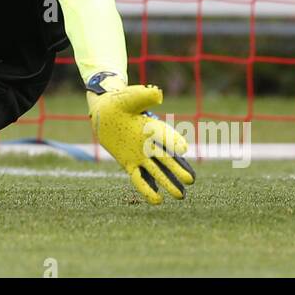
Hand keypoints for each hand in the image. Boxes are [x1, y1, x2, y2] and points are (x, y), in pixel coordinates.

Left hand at [85, 73, 195, 204]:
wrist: (105, 112)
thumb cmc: (120, 102)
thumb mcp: (131, 97)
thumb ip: (144, 95)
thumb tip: (158, 94)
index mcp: (154, 128)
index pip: (166, 137)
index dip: (174, 143)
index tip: (182, 149)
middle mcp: (150, 144)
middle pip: (167, 159)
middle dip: (178, 170)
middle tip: (190, 180)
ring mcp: (140, 155)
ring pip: (157, 172)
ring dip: (169, 183)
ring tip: (181, 196)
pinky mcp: (129, 163)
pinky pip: (139, 178)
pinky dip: (147, 189)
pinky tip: (157, 200)